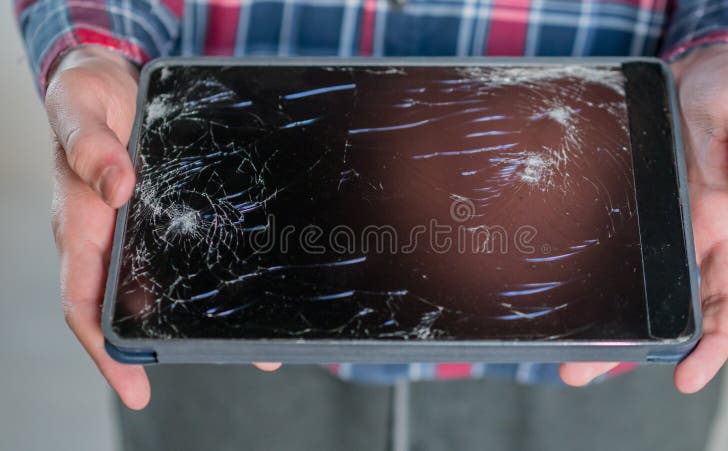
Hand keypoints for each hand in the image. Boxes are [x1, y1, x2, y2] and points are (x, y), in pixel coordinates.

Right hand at [47, 46, 280, 409]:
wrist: (110, 75)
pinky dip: (223, 273)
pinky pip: (198, 250)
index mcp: (81, 225)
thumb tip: (116, 188)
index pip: (85, 301)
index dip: (106, 349)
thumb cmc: (85, 97)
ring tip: (263, 342)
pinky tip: (259, 284)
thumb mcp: (78, 110)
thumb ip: (88, 146)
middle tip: (227, 362)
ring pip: (176, 285)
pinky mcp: (175, 213)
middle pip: (140, 306)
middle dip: (174, 345)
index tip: (135, 386)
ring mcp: (145, 230)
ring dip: (212, 316)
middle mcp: (114, 239)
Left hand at [559, 44, 727, 390]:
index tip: (686, 377)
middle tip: (578, 372)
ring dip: (596, 323)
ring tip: (555, 352)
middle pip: (661, 310)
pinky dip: (582, 272)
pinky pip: (601, 246)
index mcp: (725, 229)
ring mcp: (651, 226)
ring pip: (625, 287)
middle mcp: (686, 239)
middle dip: (627, 349)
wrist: (694, 70)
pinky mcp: (620, 205)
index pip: (725, 303)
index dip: (711, 345)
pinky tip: (550, 287)